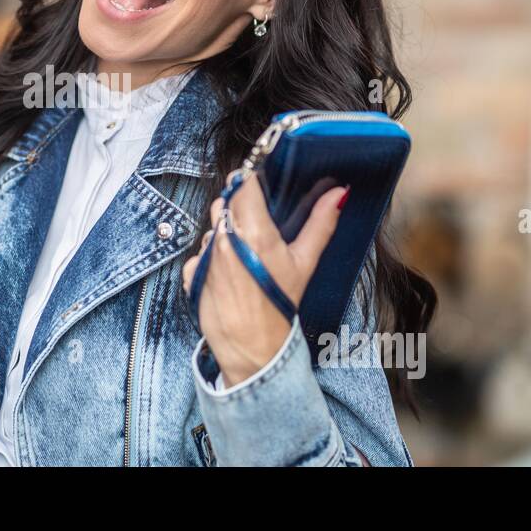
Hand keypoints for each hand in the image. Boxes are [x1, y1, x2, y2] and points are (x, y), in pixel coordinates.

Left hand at [182, 177, 346, 385]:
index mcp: (254, 232)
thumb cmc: (280, 306)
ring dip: (226, 232)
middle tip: (258, 225)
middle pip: (225, 202)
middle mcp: (225, 239)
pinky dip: (213, 257)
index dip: (249, 180)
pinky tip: (230, 274)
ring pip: (212, 227)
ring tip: (246, 256)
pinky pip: (201, 252)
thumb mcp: (305, 264)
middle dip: (239, 207)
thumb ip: (320, 224)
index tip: (258, 185)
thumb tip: (338, 193)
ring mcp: (205, 256)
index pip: (242, 183)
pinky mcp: (192, 272)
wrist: (252, 350)